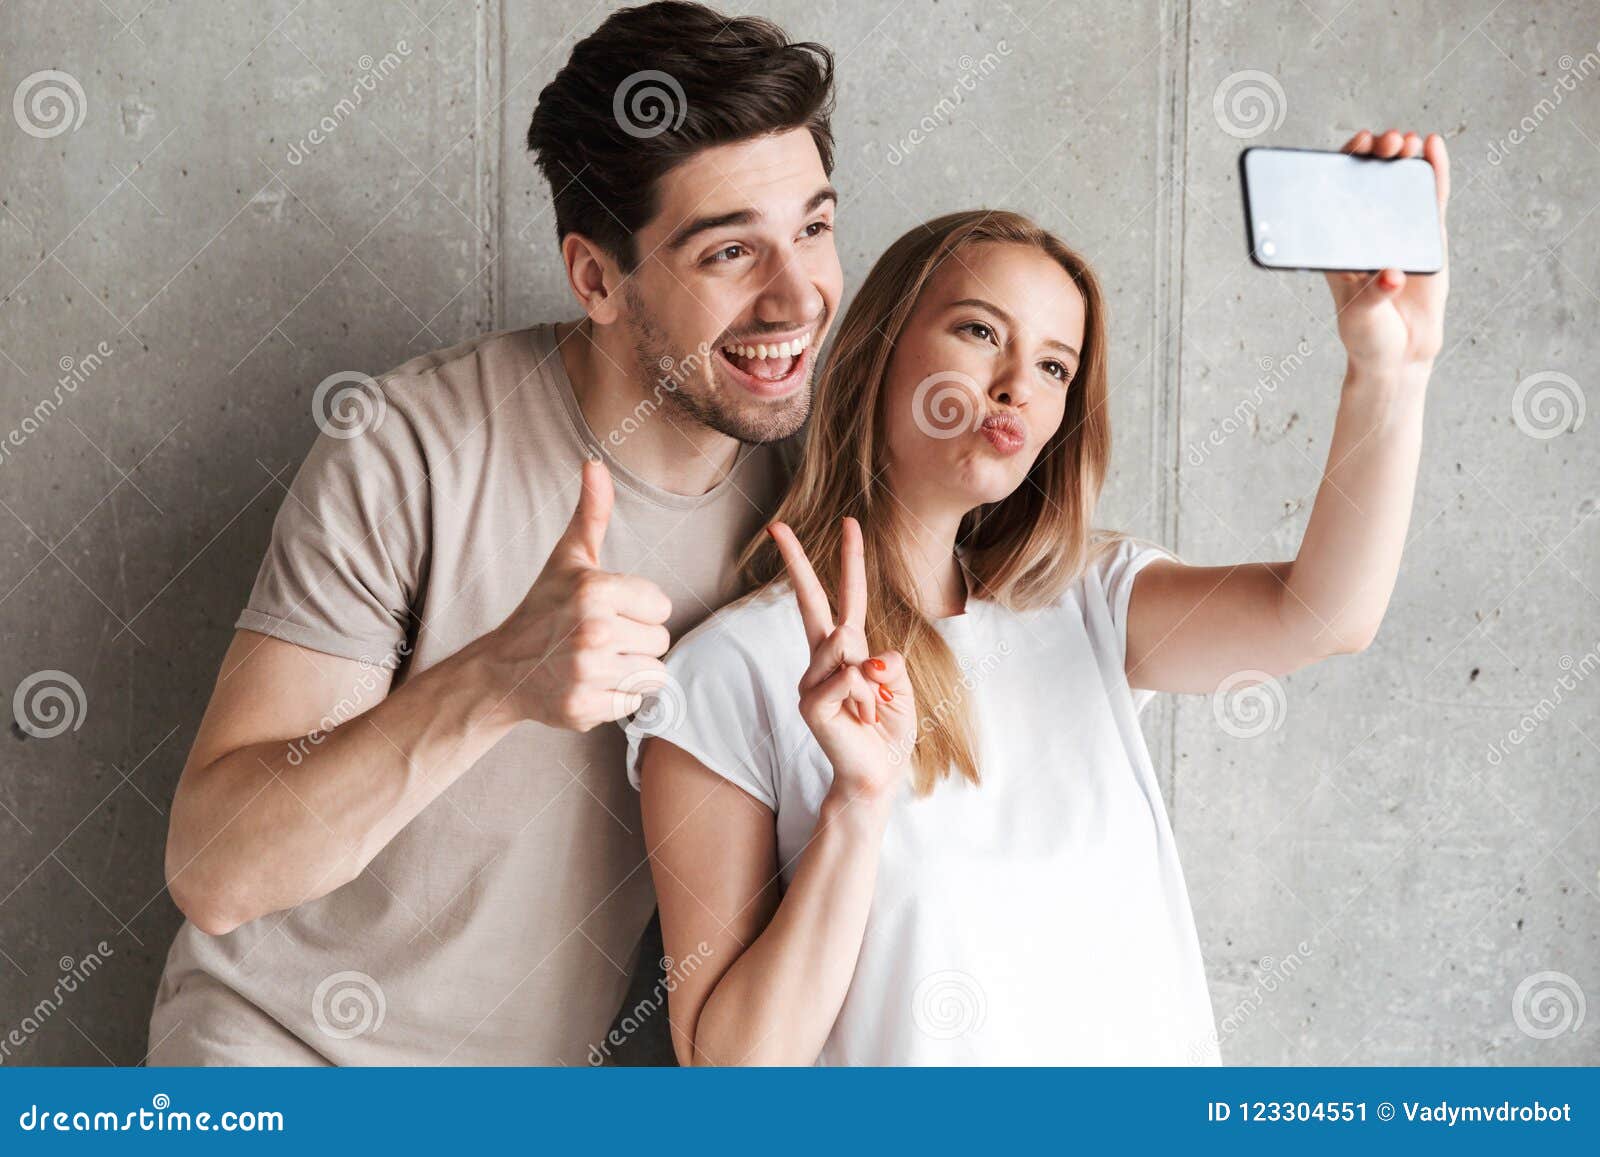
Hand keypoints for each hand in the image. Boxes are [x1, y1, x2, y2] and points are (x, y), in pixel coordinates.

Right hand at [475, 459, 672, 730]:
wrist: (501, 669)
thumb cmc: (543, 609)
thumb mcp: (568, 558)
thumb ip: (592, 512)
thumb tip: (595, 463)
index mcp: (595, 590)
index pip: (661, 607)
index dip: (640, 610)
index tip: (609, 611)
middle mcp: (592, 631)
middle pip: (660, 642)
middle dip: (636, 642)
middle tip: (599, 639)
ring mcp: (586, 673)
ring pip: (652, 675)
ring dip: (630, 671)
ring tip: (597, 661)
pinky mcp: (584, 708)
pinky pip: (633, 704)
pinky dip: (616, 698)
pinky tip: (590, 684)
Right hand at [768, 517, 914, 804]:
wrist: (879, 774)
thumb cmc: (888, 730)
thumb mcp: (901, 685)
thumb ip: (887, 660)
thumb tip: (859, 651)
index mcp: (847, 650)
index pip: (845, 597)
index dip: (849, 561)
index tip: (849, 523)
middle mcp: (823, 659)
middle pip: (811, 601)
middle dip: (795, 562)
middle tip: (777, 525)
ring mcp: (811, 679)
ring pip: (847, 646)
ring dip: (874, 678)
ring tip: (871, 708)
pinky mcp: (810, 703)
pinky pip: (846, 678)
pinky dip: (866, 695)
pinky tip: (862, 716)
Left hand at [1324, 129, 1450, 377]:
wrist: (1398, 353)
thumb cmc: (1367, 334)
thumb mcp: (1360, 315)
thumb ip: (1374, 295)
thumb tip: (1392, 276)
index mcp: (1340, 244)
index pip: (1338, 195)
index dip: (1345, 164)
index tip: (1355, 145)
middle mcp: (1367, 230)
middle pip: (1370, 182)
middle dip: (1377, 155)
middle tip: (1384, 141)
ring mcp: (1398, 230)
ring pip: (1400, 185)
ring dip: (1404, 158)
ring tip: (1409, 139)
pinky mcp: (1427, 236)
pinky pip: (1431, 199)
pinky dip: (1435, 172)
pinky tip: (1434, 146)